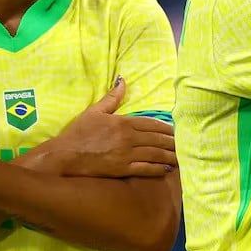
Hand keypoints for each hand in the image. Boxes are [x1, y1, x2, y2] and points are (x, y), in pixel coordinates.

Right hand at [50, 77, 176, 177]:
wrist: (65, 156)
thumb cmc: (78, 133)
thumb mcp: (95, 111)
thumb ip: (112, 97)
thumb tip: (122, 80)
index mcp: (123, 122)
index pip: (152, 124)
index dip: (166, 127)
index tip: (177, 130)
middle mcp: (128, 138)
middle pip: (157, 138)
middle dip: (172, 141)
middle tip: (185, 144)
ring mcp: (126, 155)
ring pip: (155, 154)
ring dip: (169, 155)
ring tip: (181, 156)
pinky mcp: (122, 170)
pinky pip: (146, 169)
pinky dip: (158, 169)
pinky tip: (166, 168)